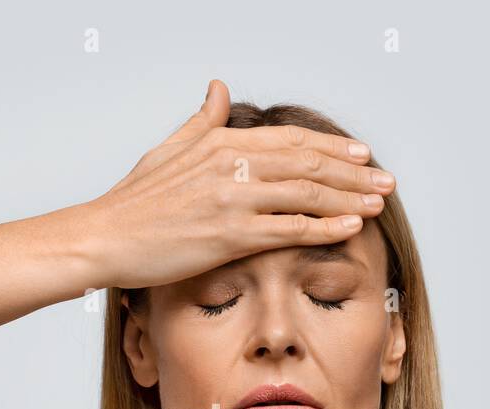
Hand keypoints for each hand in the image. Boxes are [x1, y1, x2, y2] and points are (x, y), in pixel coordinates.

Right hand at [79, 78, 394, 289]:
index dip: (332, 147)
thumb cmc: (134, 202)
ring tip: (378, 203)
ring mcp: (232, 198)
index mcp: (220, 143)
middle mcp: (231, 165)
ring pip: (306, 194)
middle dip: (353, 173)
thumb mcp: (168, 150)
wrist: (103, 238)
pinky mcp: (230, 234)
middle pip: (308, 163)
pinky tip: (350, 228)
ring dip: (349, 199)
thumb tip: (220, 88)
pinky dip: (325, 227)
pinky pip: (290, 229)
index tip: (362, 155)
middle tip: (385, 181)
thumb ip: (202, 121)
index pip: (291, 140)